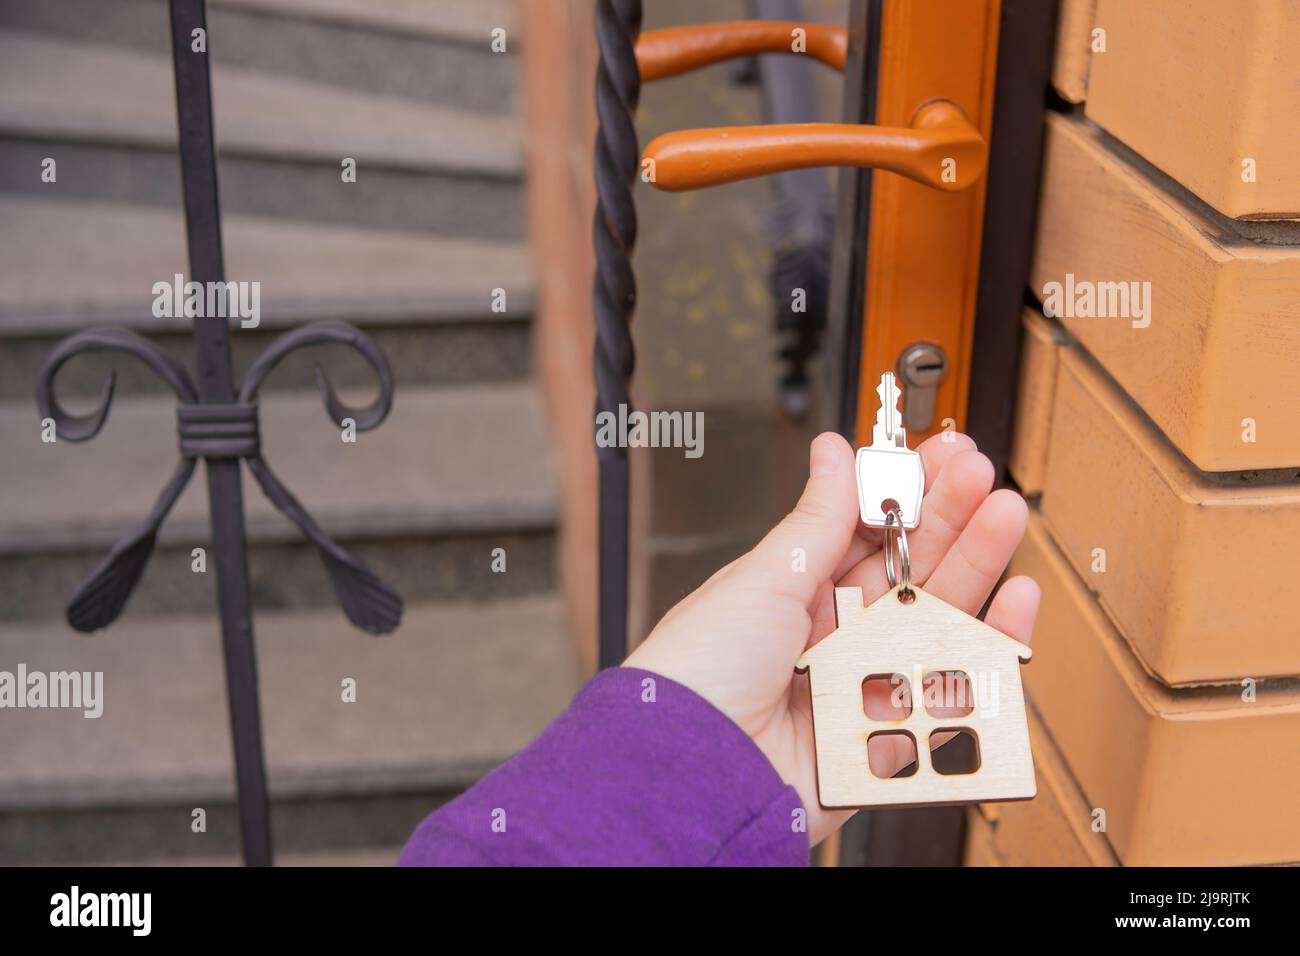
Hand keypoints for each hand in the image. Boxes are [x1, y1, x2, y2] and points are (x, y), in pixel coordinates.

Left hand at [624, 431, 1039, 845]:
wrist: (690, 771)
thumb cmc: (700, 673)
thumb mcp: (761, 580)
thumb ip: (815, 521)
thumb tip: (834, 452)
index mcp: (791, 596)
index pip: (863, 535)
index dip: (905, 496)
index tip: (943, 458)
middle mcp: (827, 640)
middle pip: (906, 573)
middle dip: (951, 521)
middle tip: (986, 478)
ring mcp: (857, 687)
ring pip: (934, 624)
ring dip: (975, 569)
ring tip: (1005, 517)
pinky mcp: (883, 742)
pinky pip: (947, 696)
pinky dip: (986, 650)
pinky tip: (1011, 604)